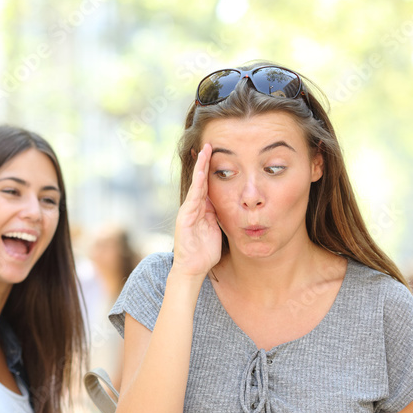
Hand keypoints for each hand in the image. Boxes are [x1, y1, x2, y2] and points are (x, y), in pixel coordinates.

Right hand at [172, 143, 222, 277]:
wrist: (193, 268)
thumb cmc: (205, 252)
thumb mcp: (216, 229)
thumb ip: (218, 215)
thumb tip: (228, 205)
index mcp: (202, 209)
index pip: (206, 184)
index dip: (210, 169)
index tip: (215, 154)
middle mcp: (193, 207)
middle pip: (200, 180)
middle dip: (203, 162)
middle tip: (208, 144)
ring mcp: (187, 211)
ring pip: (196, 185)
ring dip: (200, 168)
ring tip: (204, 152)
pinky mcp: (185, 218)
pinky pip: (193, 199)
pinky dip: (197, 186)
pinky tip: (201, 174)